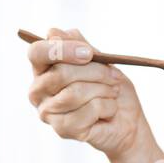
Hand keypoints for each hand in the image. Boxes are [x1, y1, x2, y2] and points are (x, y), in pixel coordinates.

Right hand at [26, 27, 149, 158]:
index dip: (61, 49)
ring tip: (113, 92)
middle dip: (95, 72)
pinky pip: (88, 110)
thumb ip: (79, 45)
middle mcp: (38, 91)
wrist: (127, 120)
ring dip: (103, 89)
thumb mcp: (100, 60)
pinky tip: (109, 111)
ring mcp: (47, 112)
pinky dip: (107, 107)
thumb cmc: (110, 88)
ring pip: (75, 92)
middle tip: (114, 76)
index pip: (36, 52)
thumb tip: (54, 33)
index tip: (88, 53)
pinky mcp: (62, 129)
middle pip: (60, 73)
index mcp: (42, 69)